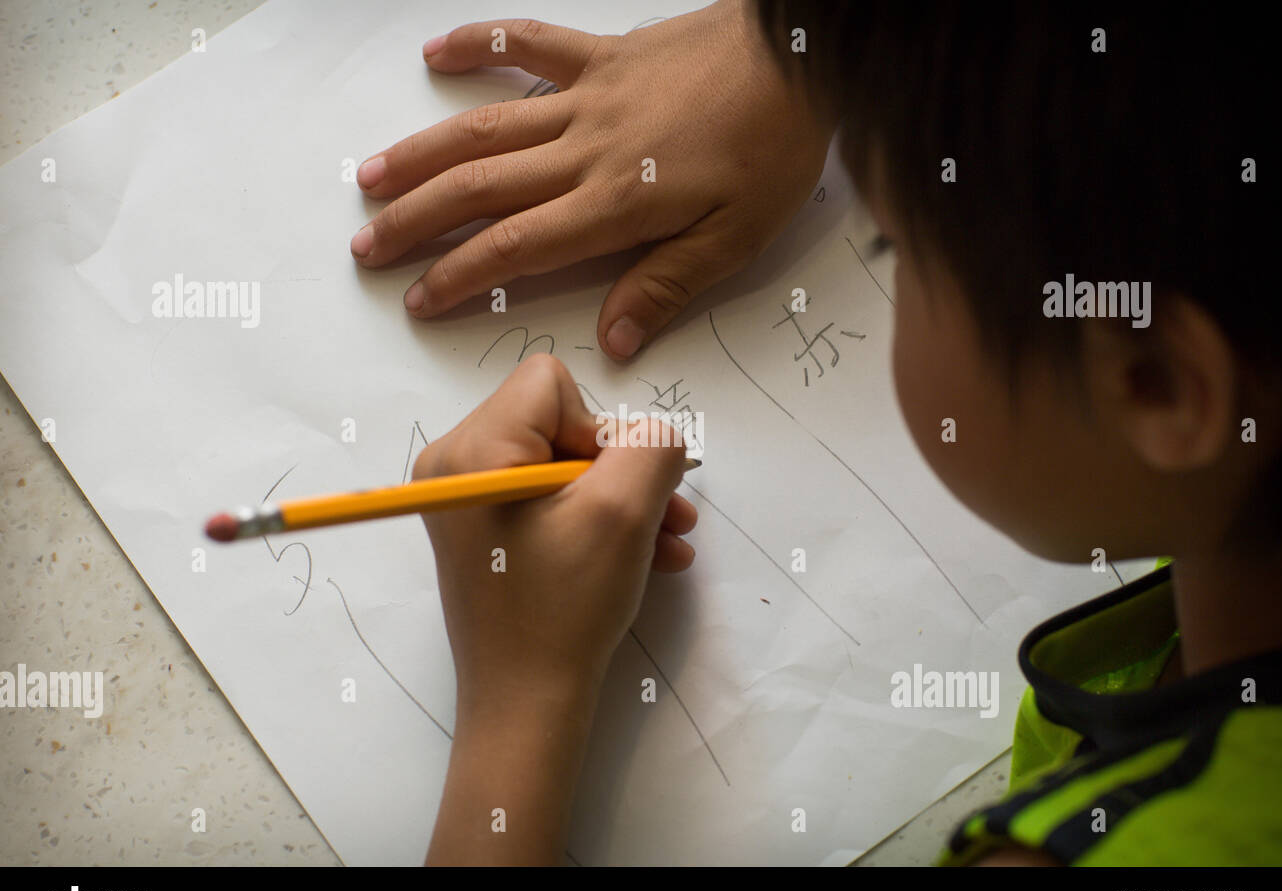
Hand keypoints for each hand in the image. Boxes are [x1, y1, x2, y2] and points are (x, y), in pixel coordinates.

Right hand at [351, 0, 832, 359]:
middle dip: (416, 222)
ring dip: (422, 154)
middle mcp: (586, 150)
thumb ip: (665, 287)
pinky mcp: (602, 56)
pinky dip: (480, 45)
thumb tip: (613, 341)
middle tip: (367, 247)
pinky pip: (529, 44)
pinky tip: (435, 55)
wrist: (800, 58)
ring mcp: (588, 97)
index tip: (418, 299)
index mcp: (615, 204)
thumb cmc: (773, 150)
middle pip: (481, 190)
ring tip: (370, 176)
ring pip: (485, 127)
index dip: (460, 277)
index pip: (517, 249)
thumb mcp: (734, 240)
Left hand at [415, 353, 695, 701]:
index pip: (551, 384)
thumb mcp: (623, 513)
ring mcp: (466, 500)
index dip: (599, 430)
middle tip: (665, 518)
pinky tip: (642, 556)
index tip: (613, 493)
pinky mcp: (483, 530)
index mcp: (471, 450)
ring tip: (665, 542)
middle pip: (559, 423)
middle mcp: (455, 464)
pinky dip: (597, 521)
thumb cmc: (563, 609)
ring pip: (563, 464)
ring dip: (621, 499)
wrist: (526, 703)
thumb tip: (655, 434)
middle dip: (620, 471)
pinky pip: (549, 498)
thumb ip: (651, 447)